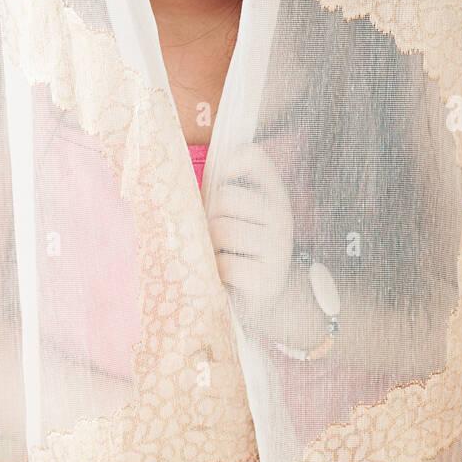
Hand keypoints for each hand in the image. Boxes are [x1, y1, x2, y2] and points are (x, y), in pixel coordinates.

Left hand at [206, 142, 293, 301]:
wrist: (270, 304)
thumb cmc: (243, 252)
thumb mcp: (241, 218)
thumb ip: (223, 196)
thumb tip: (180, 174)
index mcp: (274, 195)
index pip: (255, 158)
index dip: (232, 160)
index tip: (221, 177)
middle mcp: (281, 216)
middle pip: (225, 197)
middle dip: (209, 217)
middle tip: (215, 236)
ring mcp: (278, 247)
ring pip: (221, 229)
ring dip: (209, 245)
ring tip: (217, 255)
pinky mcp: (268, 278)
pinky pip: (224, 263)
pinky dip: (216, 271)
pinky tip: (225, 276)